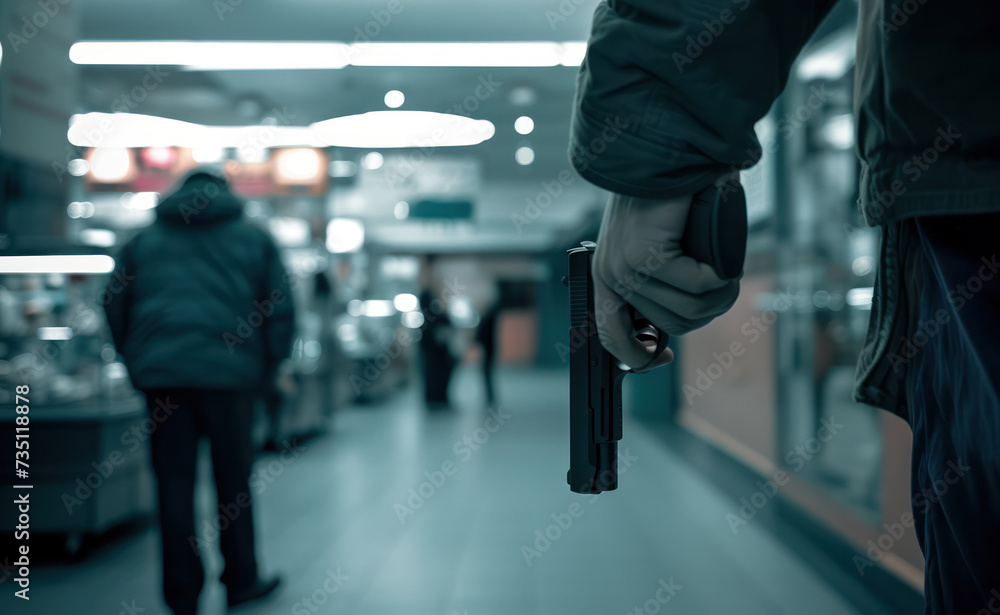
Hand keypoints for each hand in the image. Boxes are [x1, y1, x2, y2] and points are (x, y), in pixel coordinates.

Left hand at [592, 192, 739, 368]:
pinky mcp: (648, 254)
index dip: (639, 357)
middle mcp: (610, 276)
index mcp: (604, 279)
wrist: (665, 156)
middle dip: (705, 315)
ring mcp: (626, 266)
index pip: (611, 338)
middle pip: (670, 326)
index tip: (667, 357)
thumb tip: (675, 323)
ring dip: (719, 297)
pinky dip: (718, 276)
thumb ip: (655, 284)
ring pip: (687, 310)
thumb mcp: (653, 250)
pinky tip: (722, 261)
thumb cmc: (666, 203)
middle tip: (723, 289)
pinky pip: (696, 286)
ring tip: (728, 275)